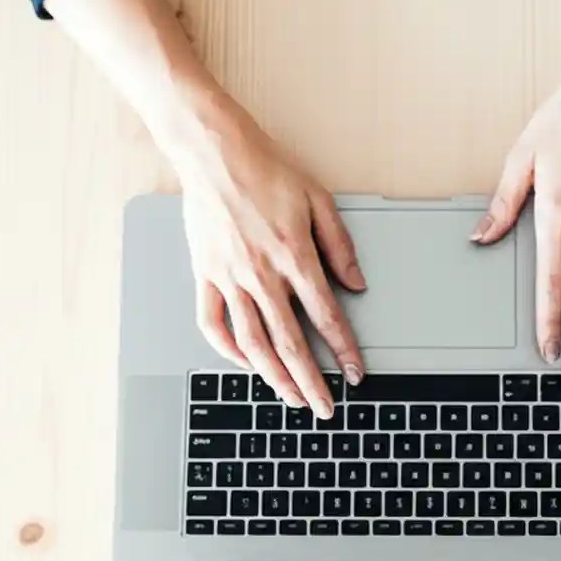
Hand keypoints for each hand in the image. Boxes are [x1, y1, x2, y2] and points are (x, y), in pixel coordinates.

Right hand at [175, 106, 366, 418]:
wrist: (214, 153)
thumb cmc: (267, 169)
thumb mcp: (319, 200)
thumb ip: (339, 246)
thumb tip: (356, 284)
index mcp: (294, 256)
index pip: (326, 317)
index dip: (343, 350)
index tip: (354, 374)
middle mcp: (261, 274)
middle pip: (290, 342)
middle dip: (310, 381)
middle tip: (324, 407)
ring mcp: (229, 277)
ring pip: (252, 342)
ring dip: (273, 377)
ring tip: (289, 398)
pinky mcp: (204, 274)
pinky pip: (212, 323)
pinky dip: (227, 350)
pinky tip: (245, 363)